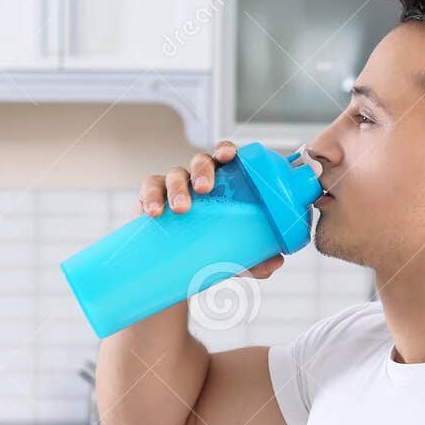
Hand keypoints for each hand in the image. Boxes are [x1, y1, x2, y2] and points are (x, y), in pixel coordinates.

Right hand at [135, 140, 284, 279]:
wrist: (176, 273)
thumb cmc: (209, 252)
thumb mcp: (233, 256)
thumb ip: (255, 258)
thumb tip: (275, 261)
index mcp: (222, 185)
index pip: (225, 158)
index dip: (226, 150)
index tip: (228, 156)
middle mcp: (197, 181)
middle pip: (200, 161)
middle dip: (202, 170)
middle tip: (205, 189)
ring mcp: (174, 188)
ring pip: (174, 175)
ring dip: (177, 188)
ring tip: (180, 209)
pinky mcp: (151, 200)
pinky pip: (149, 188)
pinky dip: (150, 197)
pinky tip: (153, 211)